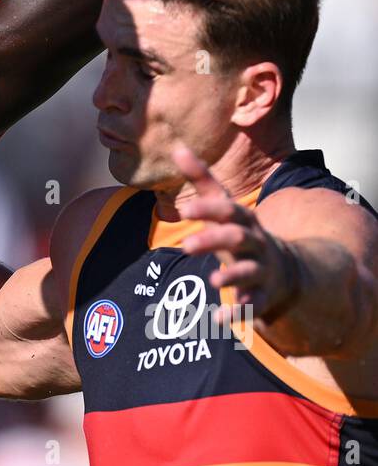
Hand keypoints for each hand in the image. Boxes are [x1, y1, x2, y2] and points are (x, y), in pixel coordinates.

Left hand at [172, 144, 300, 323]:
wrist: (288, 271)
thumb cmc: (243, 233)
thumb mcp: (225, 207)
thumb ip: (202, 180)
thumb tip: (177, 146)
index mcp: (243, 220)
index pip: (227, 210)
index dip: (207, 209)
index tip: (183, 210)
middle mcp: (255, 242)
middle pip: (237, 238)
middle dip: (213, 241)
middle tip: (186, 246)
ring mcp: (261, 269)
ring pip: (248, 271)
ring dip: (232, 275)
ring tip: (213, 282)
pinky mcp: (263, 296)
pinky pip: (253, 304)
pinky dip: (239, 311)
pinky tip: (220, 319)